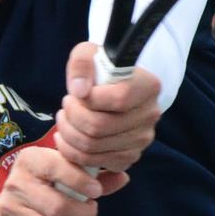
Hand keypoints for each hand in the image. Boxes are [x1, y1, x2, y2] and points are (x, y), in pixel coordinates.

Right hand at [0, 146, 107, 215]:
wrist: (13, 211)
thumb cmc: (48, 187)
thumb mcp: (69, 176)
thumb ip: (95, 177)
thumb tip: (123, 177)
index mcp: (31, 159)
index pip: (58, 167)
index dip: (81, 182)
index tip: (97, 192)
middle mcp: (15, 181)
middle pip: (58, 207)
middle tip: (91, 214)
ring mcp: (8, 207)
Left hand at [53, 41, 161, 175]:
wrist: (114, 88)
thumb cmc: (102, 69)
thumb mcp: (89, 53)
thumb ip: (82, 63)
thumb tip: (79, 91)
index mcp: (148, 87)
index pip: (118, 99)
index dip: (89, 99)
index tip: (75, 93)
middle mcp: (150, 115)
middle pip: (100, 127)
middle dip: (72, 117)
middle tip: (65, 106)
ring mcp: (142, 140)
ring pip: (94, 147)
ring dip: (68, 134)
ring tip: (63, 119)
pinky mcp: (130, 157)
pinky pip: (96, 162)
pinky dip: (73, 153)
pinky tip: (68, 137)